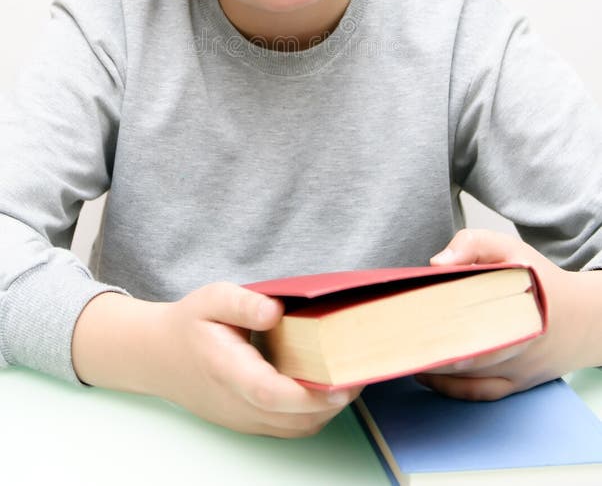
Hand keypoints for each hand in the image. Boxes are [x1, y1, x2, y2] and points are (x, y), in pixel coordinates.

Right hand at [148, 281, 360, 436]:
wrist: (158, 356)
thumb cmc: (189, 325)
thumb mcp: (211, 298)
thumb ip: (244, 303)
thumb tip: (276, 310)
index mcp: (228, 369)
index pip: (272, 393)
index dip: (311, 392)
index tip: (344, 379)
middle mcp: (237, 403)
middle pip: (294, 418)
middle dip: (335, 400)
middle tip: (363, 367)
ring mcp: (244, 419)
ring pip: (296, 428)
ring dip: (328, 409)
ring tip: (351, 374)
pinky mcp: (250, 423)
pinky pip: (289, 428)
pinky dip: (314, 414)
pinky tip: (326, 387)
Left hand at [418, 228, 601, 400]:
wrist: (583, 318)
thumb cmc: (539, 281)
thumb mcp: (510, 249)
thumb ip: (473, 245)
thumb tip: (437, 262)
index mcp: (517, 301)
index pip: (470, 309)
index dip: (437, 311)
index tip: (407, 309)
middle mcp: (520, 341)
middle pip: (466, 346)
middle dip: (428, 342)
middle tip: (395, 334)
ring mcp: (519, 368)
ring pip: (469, 374)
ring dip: (433, 365)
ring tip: (400, 352)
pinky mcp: (516, 384)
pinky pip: (479, 392)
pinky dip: (450, 388)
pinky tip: (425, 372)